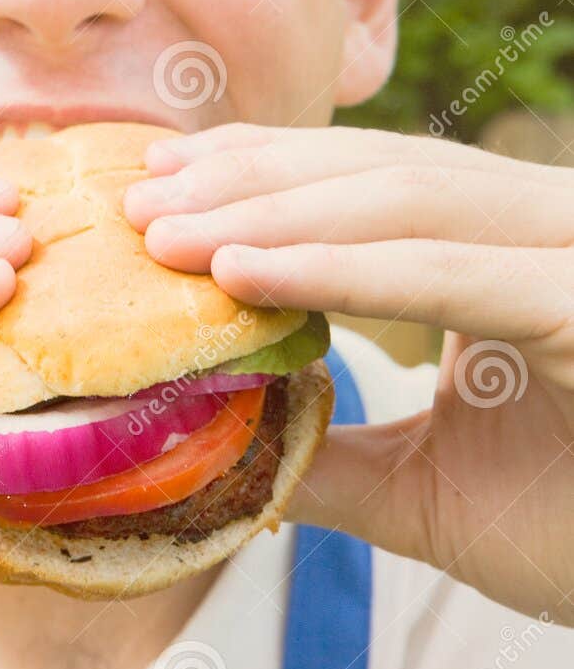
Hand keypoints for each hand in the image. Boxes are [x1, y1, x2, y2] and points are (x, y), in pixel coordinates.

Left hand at [125, 123, 573, 623]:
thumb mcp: (426, 494)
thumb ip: (333, 455)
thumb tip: (219, 439)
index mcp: (518, 252)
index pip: (380, 183)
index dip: (265, 173)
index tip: (161, 186)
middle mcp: (552, 230)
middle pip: (381, 173)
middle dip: (249, 184)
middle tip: (137, 204)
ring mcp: (571, 255)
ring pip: (406, 202)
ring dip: (272, 216)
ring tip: (166, 237)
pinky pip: (444, 273)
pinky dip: (338, 270)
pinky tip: (243, 275)